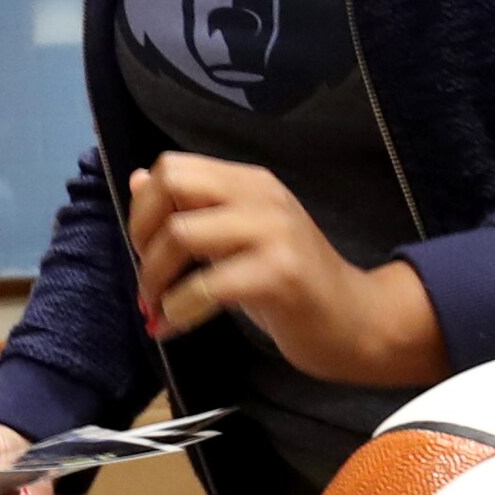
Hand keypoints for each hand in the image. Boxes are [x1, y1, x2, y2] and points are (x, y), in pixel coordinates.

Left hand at [127, 155, 442, 388]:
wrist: (355, 322)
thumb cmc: (291, 284)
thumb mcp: (236, 239)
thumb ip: (193, 210)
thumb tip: (138, 180)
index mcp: (249, 182)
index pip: (173, 167)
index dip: (144, 208)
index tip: (146, 249)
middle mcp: (262, 195)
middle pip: (172, 186)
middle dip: (142, 235)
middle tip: (148, 277)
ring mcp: (274, 232)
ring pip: (181, 234)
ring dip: (154, 278)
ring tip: (157, 308)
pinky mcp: (280, 274)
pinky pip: (206, 285)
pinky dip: (178, 309)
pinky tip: (173, 327)